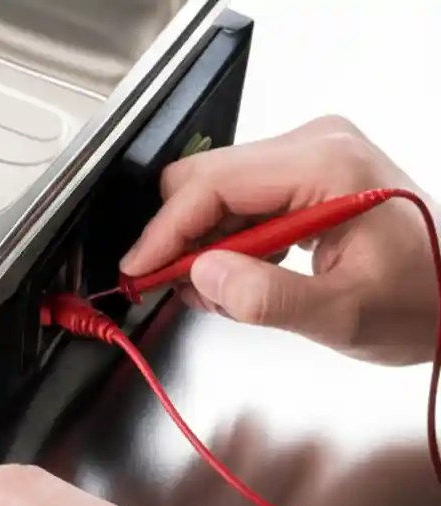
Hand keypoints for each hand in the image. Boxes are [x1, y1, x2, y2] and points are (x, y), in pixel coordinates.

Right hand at [121, 115, 437, 365]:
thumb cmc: (421, 300)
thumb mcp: (344, 315)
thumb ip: (267, 298)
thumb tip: (200, 275)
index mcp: (326, 165)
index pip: (211, 184)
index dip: (165, 231)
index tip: (138, 271)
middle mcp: (314, 145)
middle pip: (202, 179)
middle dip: (179, 238)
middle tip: (172, 288)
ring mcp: (307, 154)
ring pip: (212, 190)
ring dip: (201, 244)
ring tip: (220, 293)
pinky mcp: (301, 172)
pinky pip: (236, 198)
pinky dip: (223, 240)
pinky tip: (239, 275)